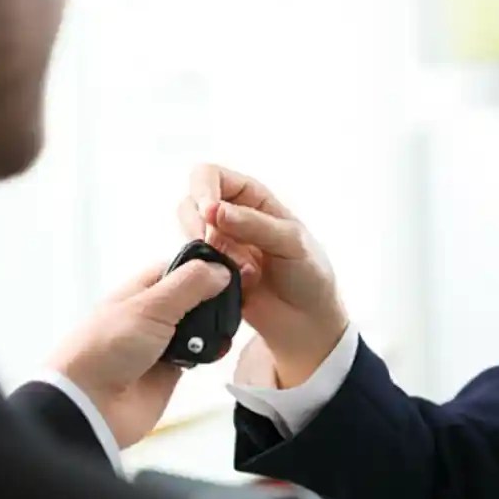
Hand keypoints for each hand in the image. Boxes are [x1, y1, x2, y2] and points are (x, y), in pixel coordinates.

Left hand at [47, 261, 228, 447]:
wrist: (90, 406)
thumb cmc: (104, 350)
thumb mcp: (150, 306)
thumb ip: (189, 285)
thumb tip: (220, 270)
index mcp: (141, 290)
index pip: (180, 268)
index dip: (205, 267)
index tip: (232, 269)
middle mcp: (151, 313)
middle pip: (195, 297)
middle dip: (214, 299)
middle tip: (235, 300)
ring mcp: (161, 341)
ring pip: (200, 325)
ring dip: (213, 327)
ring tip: (220, 330)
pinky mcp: (171, 368)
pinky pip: (199, 353)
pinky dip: (209, 351)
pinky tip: (213, 351)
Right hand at [178, 163, 347, 387]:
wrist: (307, 322)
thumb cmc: (309, 275)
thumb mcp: (292, 243)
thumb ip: (254, 224)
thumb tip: (215, 211)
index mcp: (254, 198)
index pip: (213, 176)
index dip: (204, 189)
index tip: (208, 213)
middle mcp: (233, 217)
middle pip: (191, 202)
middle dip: (198, 222)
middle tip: (214, 245)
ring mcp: (220, 246)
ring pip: (188, 232)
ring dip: (207, 250)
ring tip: (240, 269)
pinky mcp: (210, 273)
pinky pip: (190, 264)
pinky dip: (204, 273)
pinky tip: (235, 284)